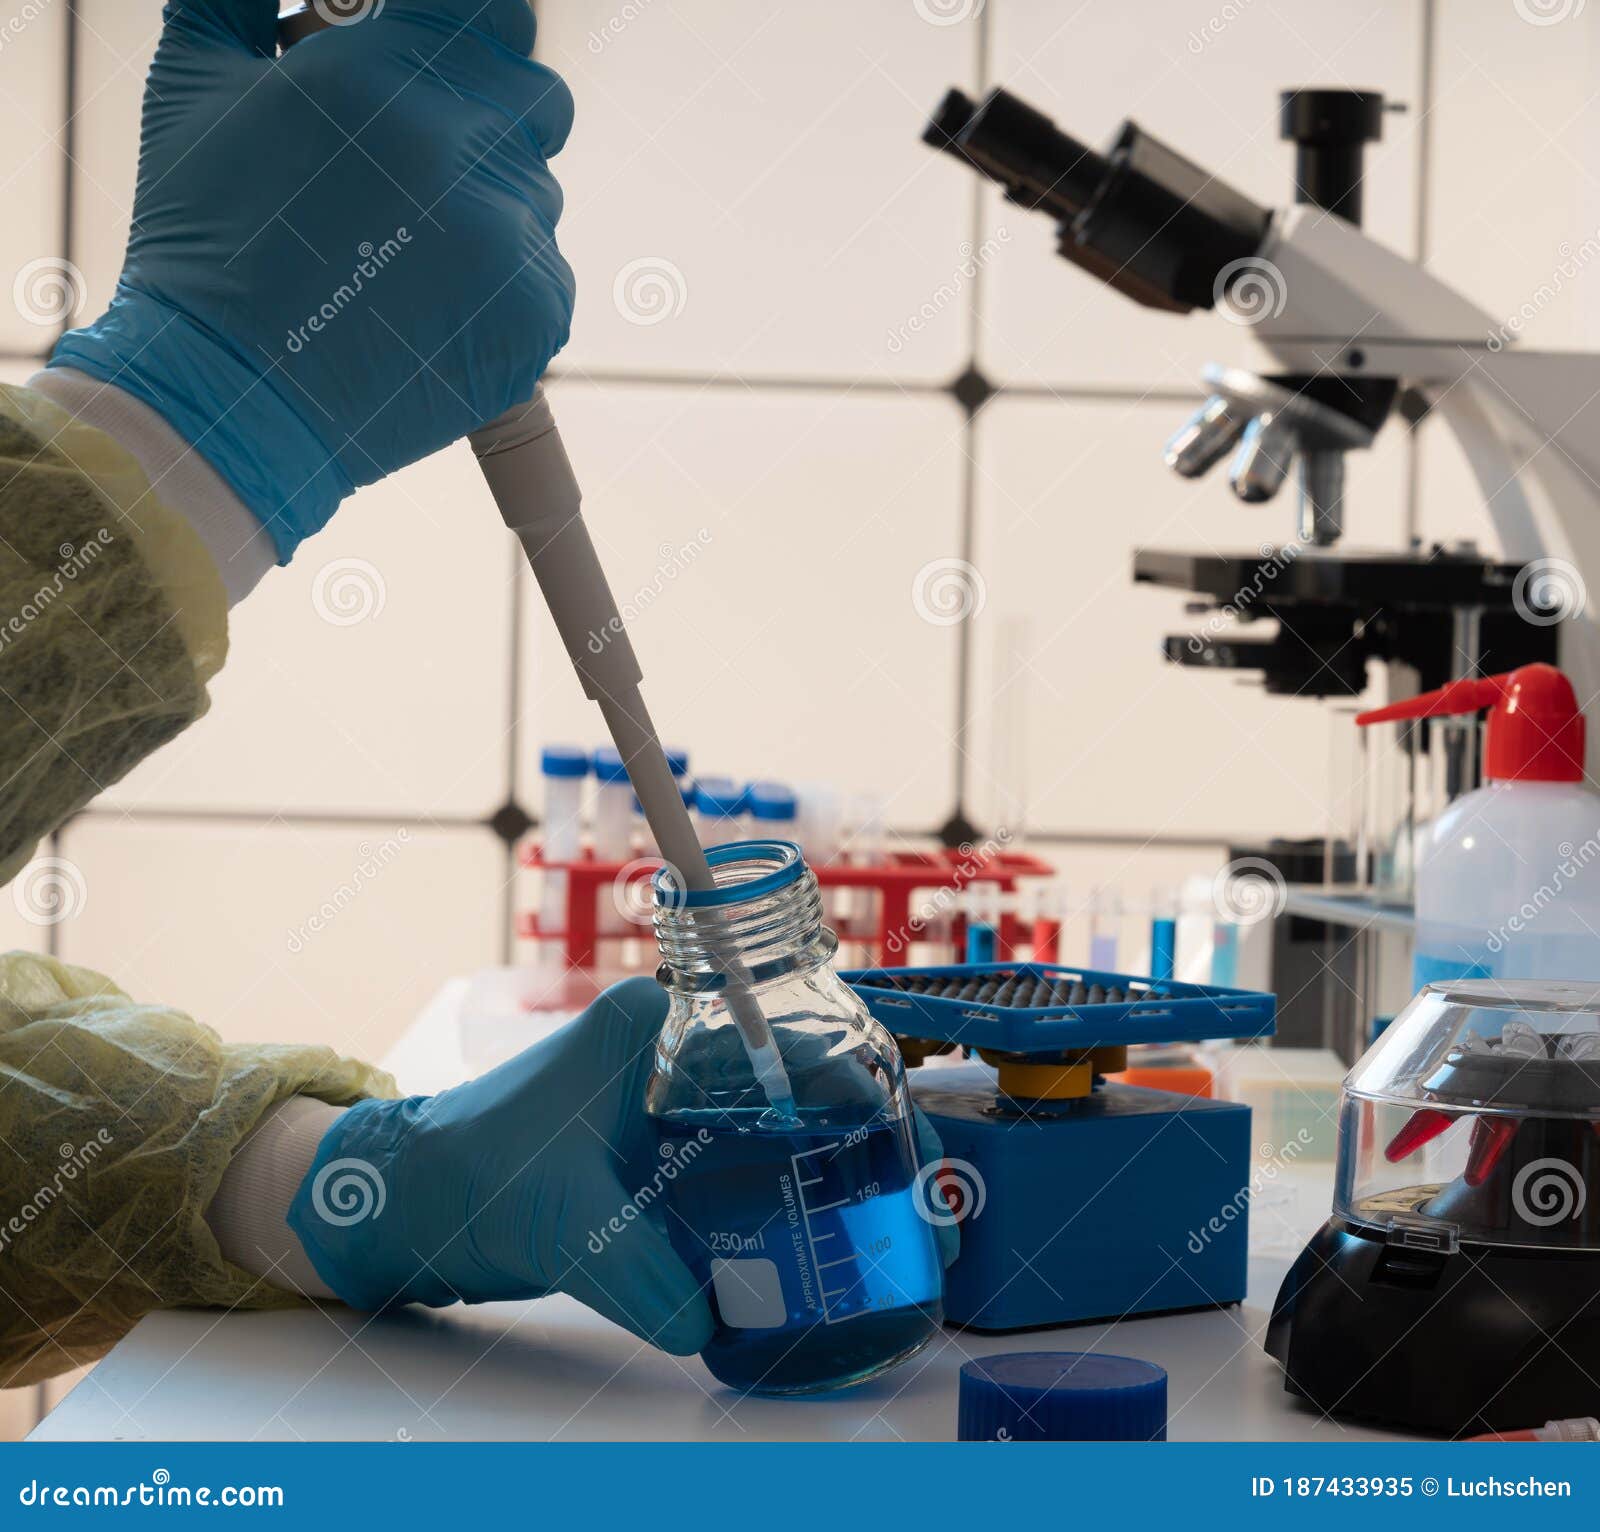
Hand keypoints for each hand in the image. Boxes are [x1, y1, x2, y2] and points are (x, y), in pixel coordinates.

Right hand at [53, 1, 574, 561]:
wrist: (231, 399)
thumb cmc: (206, 243)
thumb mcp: (195, 85)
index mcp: (387, 76)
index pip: (496, 13)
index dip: (473, 34)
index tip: (445, 62)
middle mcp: (464, 149)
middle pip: (536, 98)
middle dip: (490, 118)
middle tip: (426, 164)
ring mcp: (511, 237)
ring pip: (538, 194)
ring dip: (490, 209)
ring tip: (406, 257)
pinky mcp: (539, 314)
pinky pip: (548, 273)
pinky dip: (504, 287)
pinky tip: (432, 310)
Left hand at [286, 977, 956, 1354]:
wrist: (407, 1203)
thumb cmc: (469, 1173)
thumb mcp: (562, 1219)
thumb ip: (640, 1272)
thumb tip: (709, 1327)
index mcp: (660, 1025)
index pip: (785, 1032)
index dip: (852, 1079)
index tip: (899, 1135)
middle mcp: (678, 1054)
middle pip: (798, 1085)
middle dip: (861, 1140)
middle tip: (916, 1204)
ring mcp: (672, 1108)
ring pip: (778, 1133)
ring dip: (828, 1178)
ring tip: (892, 1235)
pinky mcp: (662, 1158)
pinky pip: (742, 1175)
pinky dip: (780, 1209)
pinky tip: (817, 1255)